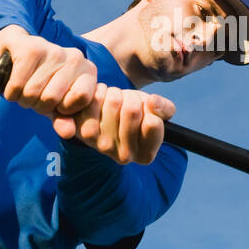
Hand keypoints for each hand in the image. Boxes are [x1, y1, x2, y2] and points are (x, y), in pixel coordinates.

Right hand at [0, 27, 98, 120]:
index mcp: (88, 72)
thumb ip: (65, 121)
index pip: (81, 98)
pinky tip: (14, 82)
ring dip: (22, 98)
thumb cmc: (44, 83)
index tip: (58, 103)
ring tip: (25, 88)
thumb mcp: (57, 105)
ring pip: (32, 92)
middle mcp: (75, 58)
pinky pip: (17, 85)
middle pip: (51, 98)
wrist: (18, 50)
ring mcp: (54, 50)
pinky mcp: (31, 48)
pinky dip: (10, 91)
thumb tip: (68, 134)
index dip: (64, 108)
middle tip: (36, 95)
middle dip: (37, 104)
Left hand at [56, 83, 175, 164]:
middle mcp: (124, 156)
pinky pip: (94, 100)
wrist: (107, 119)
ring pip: (113, 103)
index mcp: (146, 155)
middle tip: (128, 103)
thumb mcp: (157, 113)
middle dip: (132, 98)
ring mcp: (102, 146)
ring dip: (115, 94)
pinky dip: (100, 92)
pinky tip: (101, 100)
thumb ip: (164, 108)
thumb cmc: (137, 115)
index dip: (151, 107)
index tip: (145, 110)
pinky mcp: (83, 132)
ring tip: (115, 102)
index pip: (153, 123)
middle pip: (132, 110)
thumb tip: (153, 102)